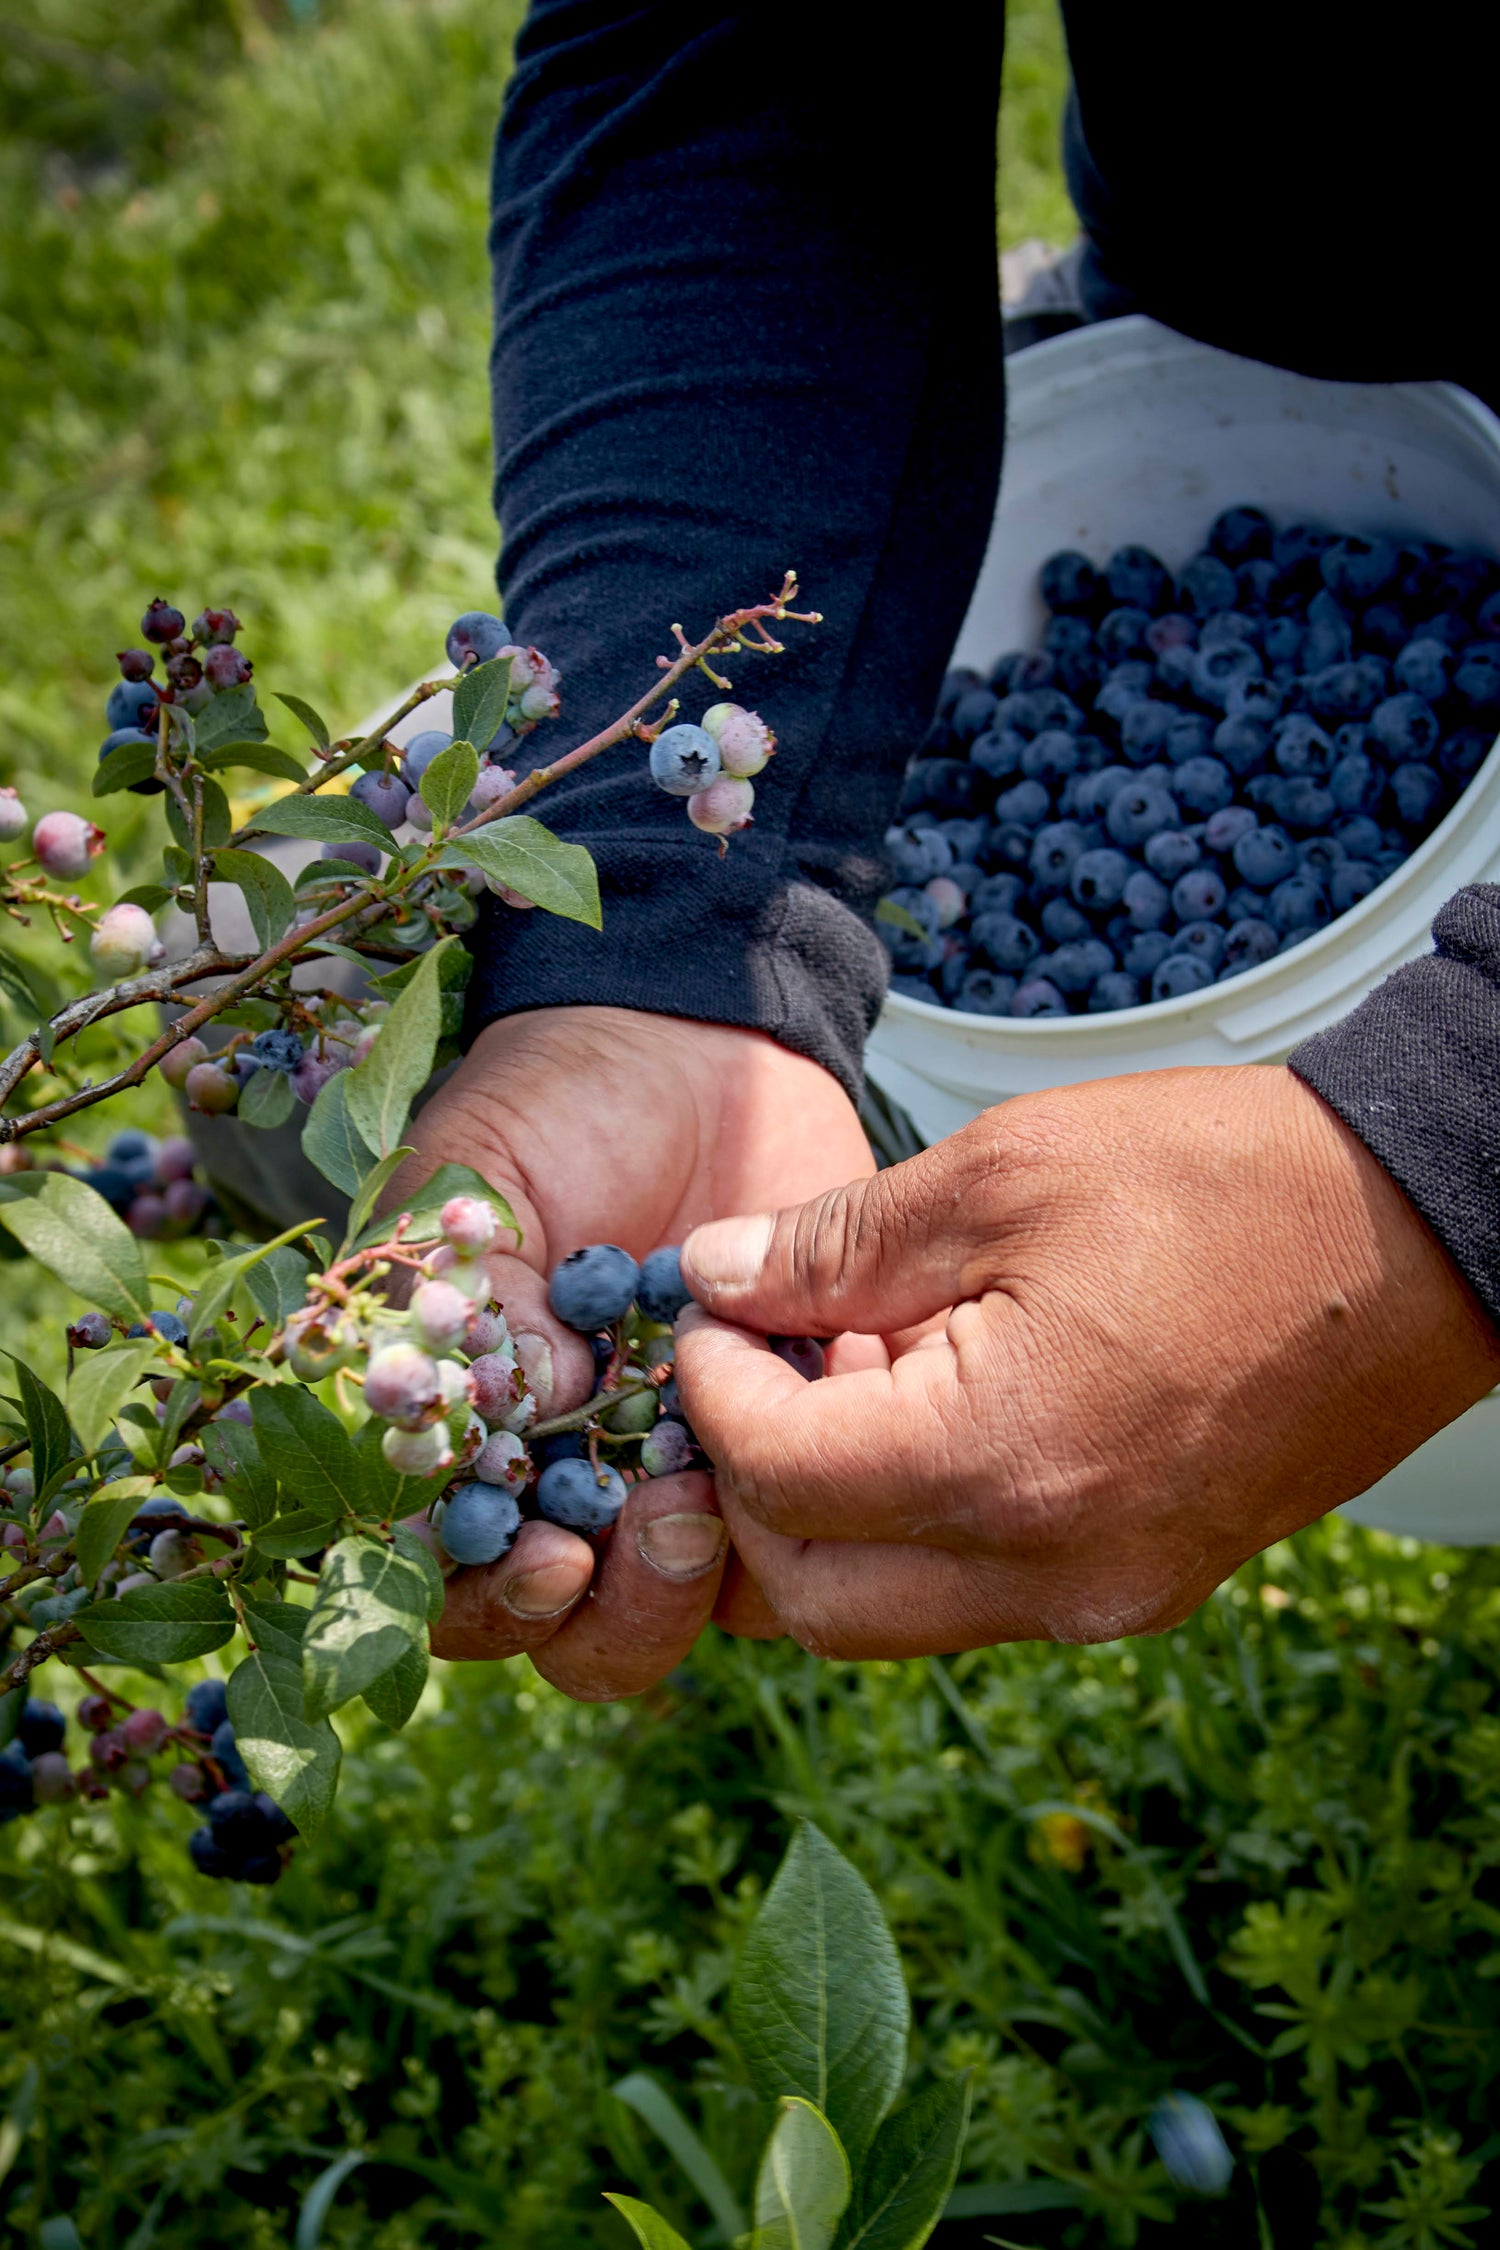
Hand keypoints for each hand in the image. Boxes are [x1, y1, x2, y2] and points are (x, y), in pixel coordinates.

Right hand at [397, 1005, 872, 1694]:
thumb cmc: (556, 1109)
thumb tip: (528, 1411)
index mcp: (465, 1435)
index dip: (490, 1601)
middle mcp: (565, 1477)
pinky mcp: (789, 1437)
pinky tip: (808, 1440)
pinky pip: (797, 1526)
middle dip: (615, 1613)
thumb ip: (480, 1298)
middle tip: (661, 1529)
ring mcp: (678, 1465)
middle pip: (572, 1629)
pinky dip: (801, 1509)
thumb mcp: (478, 1182)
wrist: (701, 1044)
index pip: (449, 1579)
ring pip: (685, 1606)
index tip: (550, 1559)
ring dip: (702, 1582)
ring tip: (724, 1490)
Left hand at [675, 1066, 1499, 1656]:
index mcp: (1003, 1466)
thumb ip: (837, 1245)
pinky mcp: (1146, 1585)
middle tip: (755, 1365)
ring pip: (890, 1612)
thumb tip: (714, 1276)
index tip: (708, 1315)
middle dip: (748, 1488)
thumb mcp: (1005, 1175)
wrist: (1418, 1236)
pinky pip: (978, 1594)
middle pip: (810, 1597)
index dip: (711, 1391)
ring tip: (851, 1375)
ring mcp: (1108, 1597)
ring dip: (831, 1517)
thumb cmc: (1224, 1183)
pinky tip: (934, 1408)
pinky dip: (919, 1525)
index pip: (777, 1480)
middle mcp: (1052, 1572)